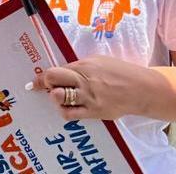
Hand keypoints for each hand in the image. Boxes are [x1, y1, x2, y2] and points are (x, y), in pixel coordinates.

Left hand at [32, 55, 152, 120]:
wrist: (140, 89)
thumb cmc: (120, 73)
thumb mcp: (99, 62)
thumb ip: (80, 67)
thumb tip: (63, 72)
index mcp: (85, 66)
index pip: (56, 70)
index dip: (43, 76)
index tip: (34, 81)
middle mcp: (84, 81)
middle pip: (53, 80)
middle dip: (44, 83)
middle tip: (44, 87)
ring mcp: (88, 97)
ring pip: (59, 97)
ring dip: (55, 97)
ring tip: (60, 97)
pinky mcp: (93, 112)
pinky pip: (70, 114)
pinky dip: (64, 110)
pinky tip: (68, 107)